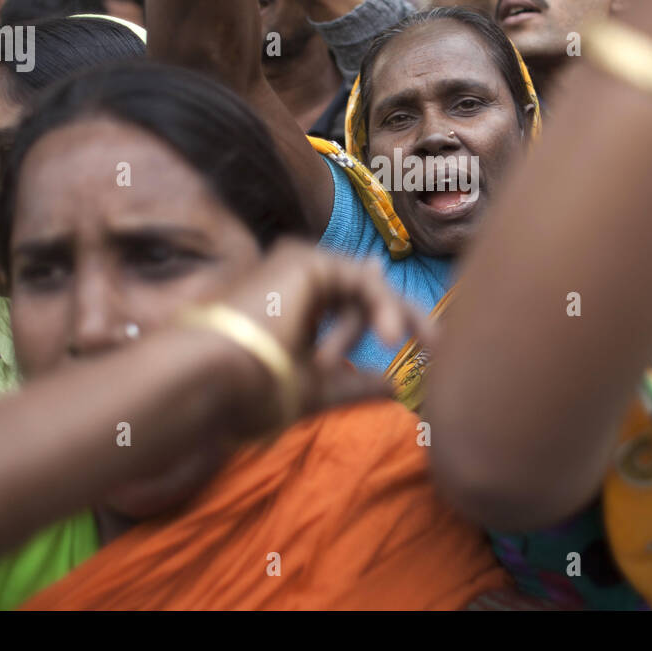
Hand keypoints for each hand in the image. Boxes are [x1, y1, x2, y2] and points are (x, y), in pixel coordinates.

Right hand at [205, 240, 433, 437]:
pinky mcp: (305, 260)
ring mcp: (299, 267)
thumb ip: (356, 383)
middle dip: (407, 317)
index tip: (432, 351)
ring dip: (390, 317)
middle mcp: (297, 283)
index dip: (394, 326)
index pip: (356, 310)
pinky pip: (361, 279)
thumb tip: (397, 387)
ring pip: (368, 286)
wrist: (211, 380)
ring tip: (394, 345)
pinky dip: (382, 304)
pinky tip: (390, 334)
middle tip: (439, 344)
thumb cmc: (251, 389)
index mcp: (296, 311)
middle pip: (369, 292)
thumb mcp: (316, 390)